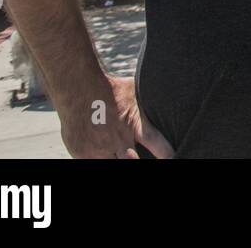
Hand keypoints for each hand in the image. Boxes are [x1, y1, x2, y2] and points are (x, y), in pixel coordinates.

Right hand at [58, 74, 173, 158]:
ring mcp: (100, 148)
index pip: (158, 144)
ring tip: (119, 152)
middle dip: (138, 161)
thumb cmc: (109, 87)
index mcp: (135, 124)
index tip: (172, 157)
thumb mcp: (135, 92)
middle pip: (134, 161)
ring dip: (118, 159)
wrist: (78, 87)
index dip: (167, 154)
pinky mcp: (83, 153)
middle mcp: (119, 139)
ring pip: (114, 163)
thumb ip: (147, 102)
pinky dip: (100, 158)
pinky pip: (94, 163)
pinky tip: (102, 151)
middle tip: (138, 157)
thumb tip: (169, 92)